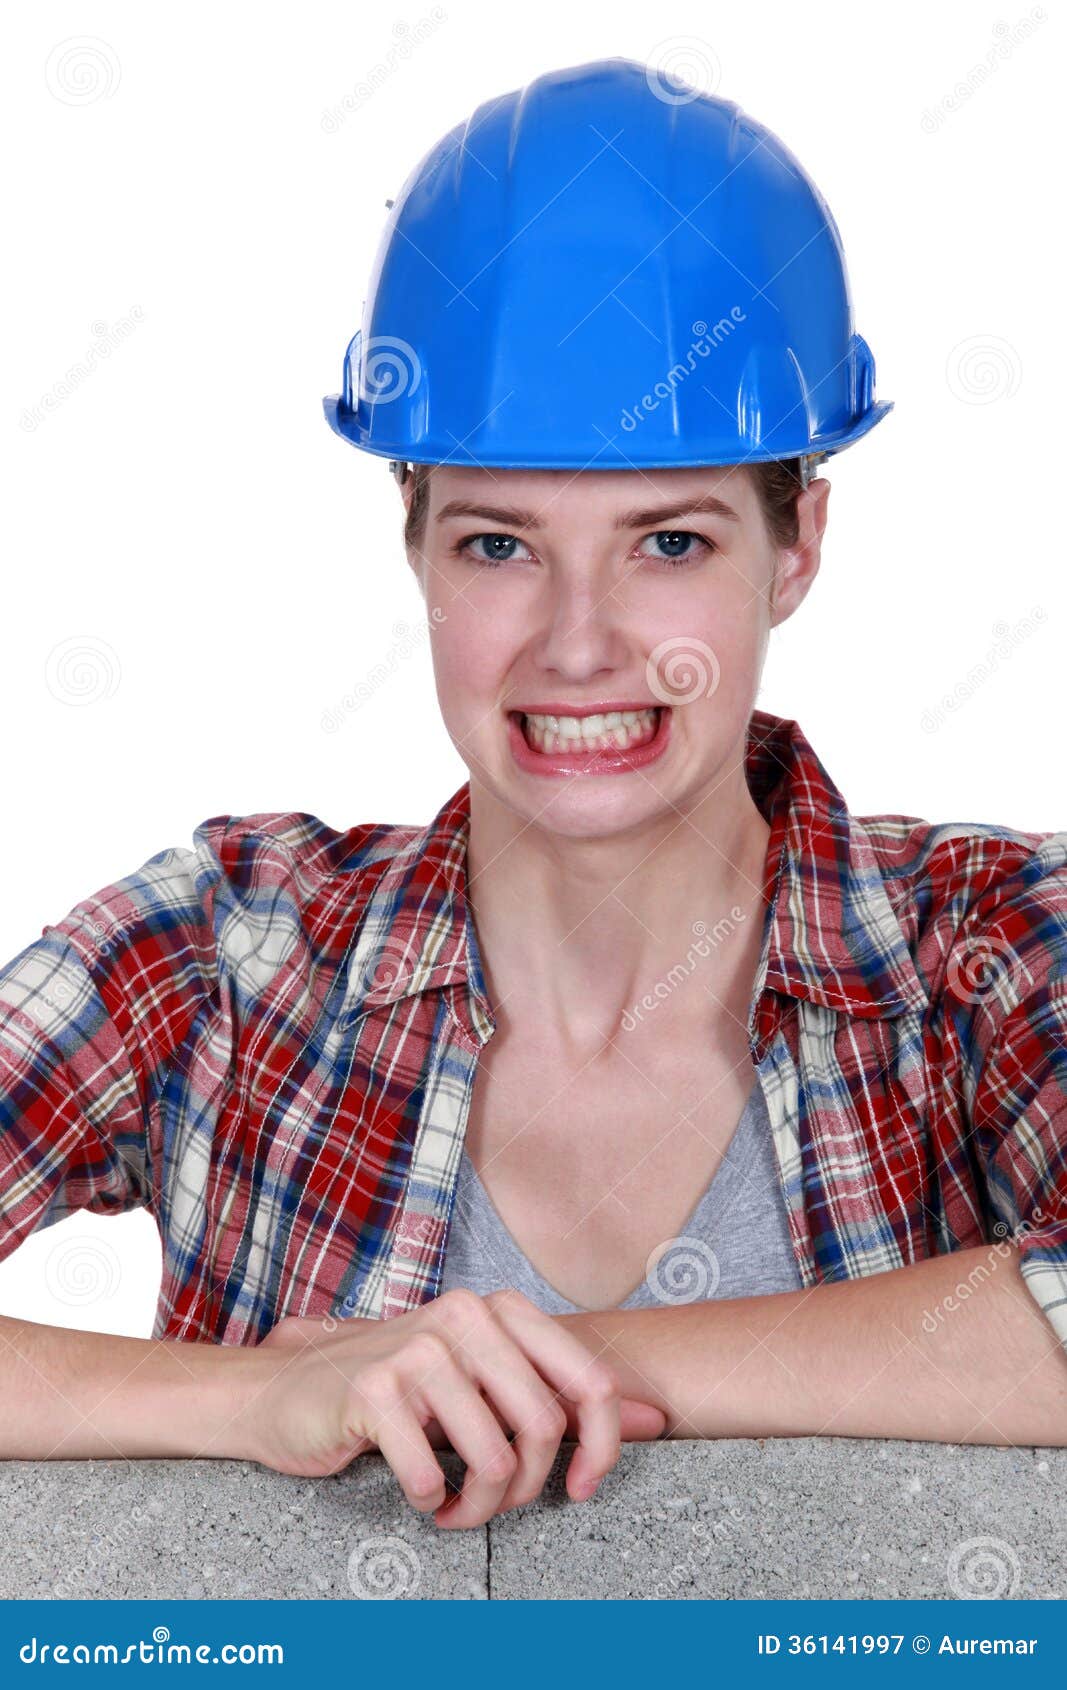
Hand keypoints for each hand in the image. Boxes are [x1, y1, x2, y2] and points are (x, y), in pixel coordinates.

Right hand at [247, 1288, 666, 1528]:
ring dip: (480, 1506)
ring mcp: (418, 1348)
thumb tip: (658, 1416)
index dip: (602, 1446)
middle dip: (527, 1488)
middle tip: (496, 1503)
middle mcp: (465, 1315)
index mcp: (501, 1308)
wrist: (289, 1390)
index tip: (581, 1487)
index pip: (589, 1381)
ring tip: (457, 1507)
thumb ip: (563, 1393)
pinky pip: (431, 1475)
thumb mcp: (486, 1378)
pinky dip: (431, 1503)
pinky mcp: (373, 1389)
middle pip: (544, 1429)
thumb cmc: (399, 1389)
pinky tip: (422, 1495)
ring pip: (493, 1460)